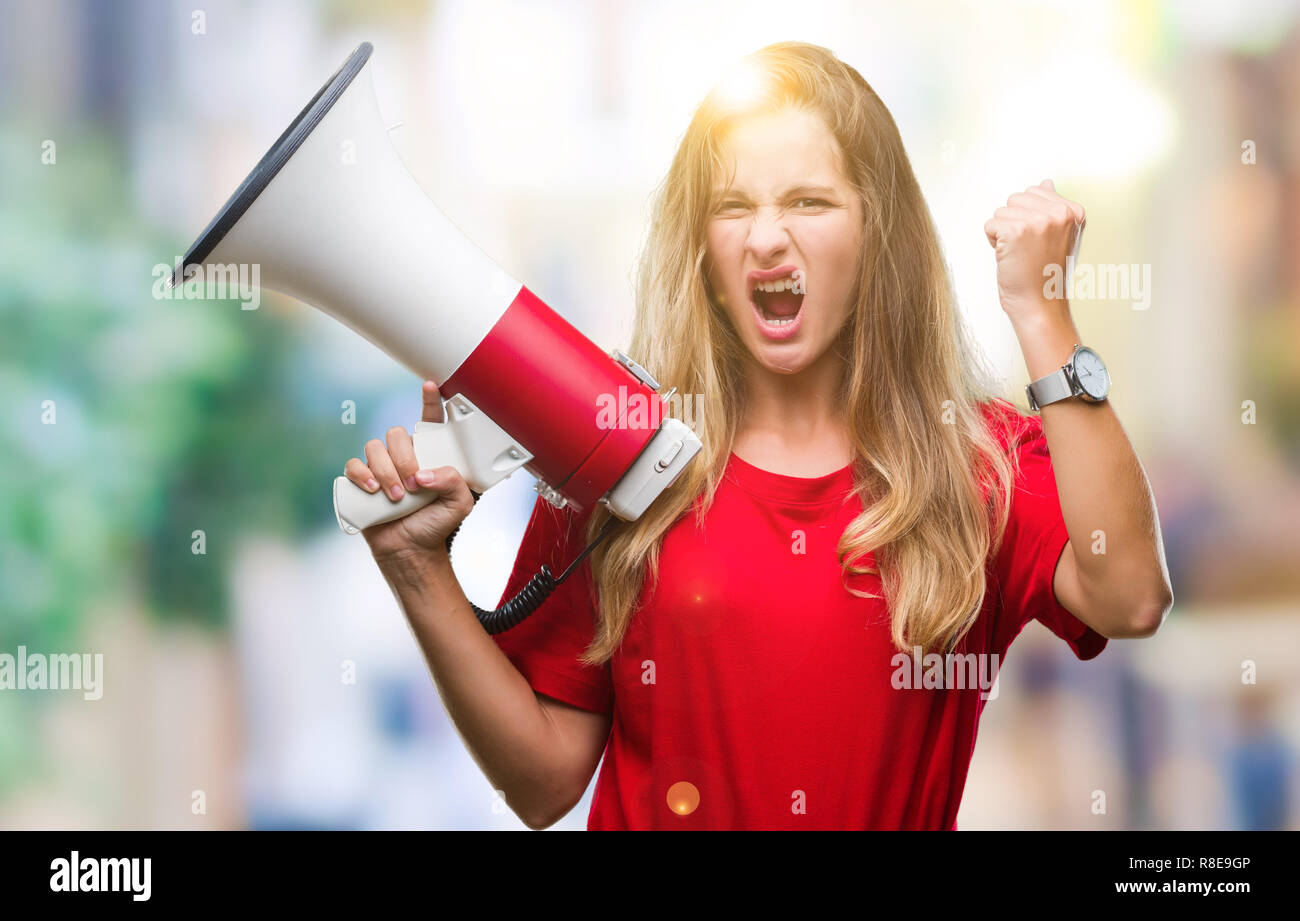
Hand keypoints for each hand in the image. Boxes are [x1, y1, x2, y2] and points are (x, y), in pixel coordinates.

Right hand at [342, 380, 475, 563]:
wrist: (410, 550)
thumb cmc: (435, 524)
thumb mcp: (459, 505)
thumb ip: (454, 483)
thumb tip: (425, 474)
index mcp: (430, 454)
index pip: (430, 421)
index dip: (431, 401)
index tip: (430, 386)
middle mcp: (404, 455)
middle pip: (396, 433)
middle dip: (404, 459)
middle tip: (414, 485)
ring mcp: (381, 466)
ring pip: (374, 447)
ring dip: (386, 472)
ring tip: (397, 497)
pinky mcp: (362, 480)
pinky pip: (354, 465)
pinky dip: (362, 476)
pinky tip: (373, 490)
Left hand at [983, 179, 1085, 321]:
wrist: (1040, 304)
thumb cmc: (1045, 274)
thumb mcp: (1058, 235)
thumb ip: (1052, 207)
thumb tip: (1046, 182)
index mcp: (1073, 211)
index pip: (1035, 192)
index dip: (1028, 217)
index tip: (1038, 240)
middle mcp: (1059, 213)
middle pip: (1016, 199)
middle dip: (1013, 222)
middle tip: (1026, 248)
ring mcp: (1038, 221)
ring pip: (1001, 211)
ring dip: (1002, 233)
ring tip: (1019, 253)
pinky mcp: (1016, 231)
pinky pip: (990, 225)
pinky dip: (993, 241)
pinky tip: (1009, 256)